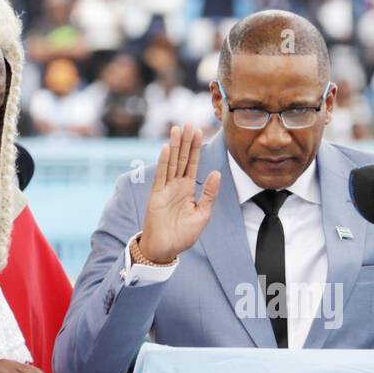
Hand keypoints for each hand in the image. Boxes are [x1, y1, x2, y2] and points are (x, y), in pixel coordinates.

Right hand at [137, 123, 221, 263]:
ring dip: (175, 146)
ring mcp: (166, 189)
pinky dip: (164, 162)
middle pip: (182, 158)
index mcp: (188, 189)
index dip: (196, 148)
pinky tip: (167, 148)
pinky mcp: (156, 195)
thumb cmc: (183, 235)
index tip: (200, 131)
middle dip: (186, 141)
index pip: (193, 164)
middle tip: (189, 122)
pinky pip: (161, 176)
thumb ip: (209, 194)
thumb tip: (217, 173)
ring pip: (172, 162)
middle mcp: (177, 185)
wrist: (165, 249)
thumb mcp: (202, 214)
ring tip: (178, 128)